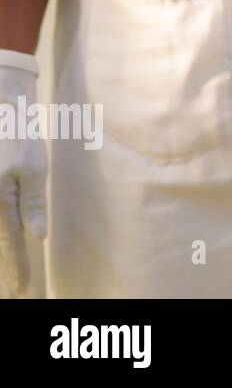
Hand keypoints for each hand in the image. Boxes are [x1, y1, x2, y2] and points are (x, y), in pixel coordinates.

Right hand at [0, 53, 46, 296]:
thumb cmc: (16, 132)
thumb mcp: (33, 165)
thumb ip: (33, 203)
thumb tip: (36, 236)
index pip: (8, 245)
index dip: (17, 270)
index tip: (24, 291)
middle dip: (5, 269)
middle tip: (16, 291)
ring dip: (0, 254)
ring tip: (10, 277)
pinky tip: (5, 244)